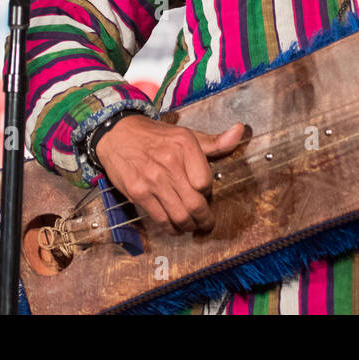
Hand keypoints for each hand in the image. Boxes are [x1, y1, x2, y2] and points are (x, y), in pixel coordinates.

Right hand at [93, 115, 246, 234]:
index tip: (206, 195)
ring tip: (192, 226)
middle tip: (206, 223)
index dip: (208, 193)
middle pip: (195, 204)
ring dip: (189, 226)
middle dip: (204, 219)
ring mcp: (152, 179)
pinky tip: (174, 226)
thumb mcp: (186, 135)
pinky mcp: (138, 192)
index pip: (206, 182)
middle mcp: (169, 162)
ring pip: (179, 216)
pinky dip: (170, 228)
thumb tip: (240, 131)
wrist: (118, 134)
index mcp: (185, 145)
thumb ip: (215, 141)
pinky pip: (160, 219)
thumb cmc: (156, 137)